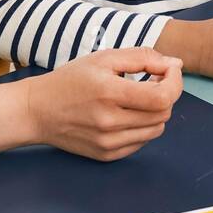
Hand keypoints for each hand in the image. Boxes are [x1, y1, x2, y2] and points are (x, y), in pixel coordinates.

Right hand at [26, 48, 182, 160]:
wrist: (37, 111)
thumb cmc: (71, 80)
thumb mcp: (104, 58)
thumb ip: (142, 57)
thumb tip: (175, 64)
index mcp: (108, 93)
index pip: (162, 97)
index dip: (174, 82)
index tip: (168, 70)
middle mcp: (109, 122)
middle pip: (163, 114)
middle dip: (166, 94)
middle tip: (152, 81)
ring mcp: (108, 142)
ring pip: (157, 129)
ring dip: (156, 112)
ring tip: (138, 98)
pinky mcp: (107, 155)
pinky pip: (142, 142)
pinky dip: (142, 127)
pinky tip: (126, 114)